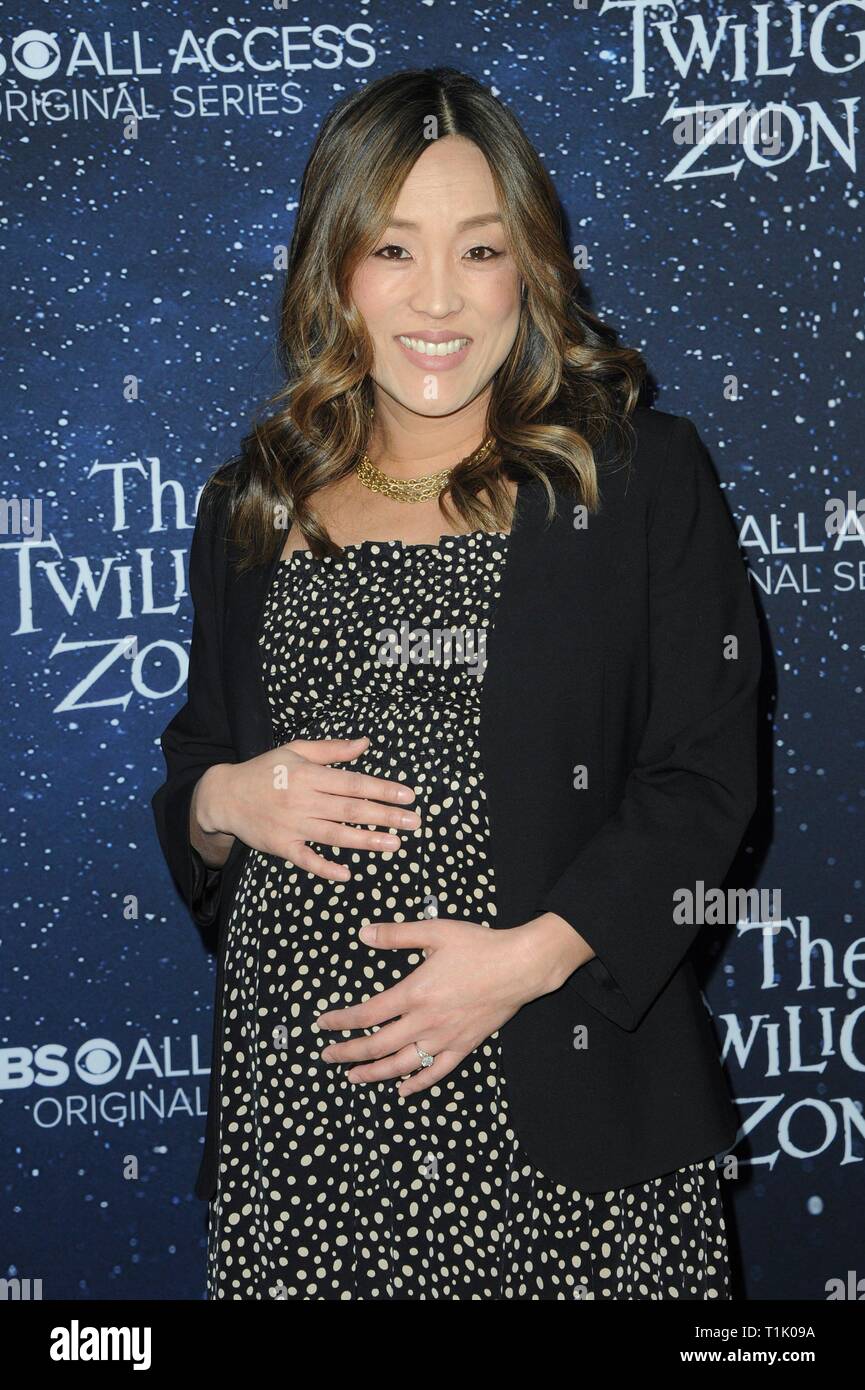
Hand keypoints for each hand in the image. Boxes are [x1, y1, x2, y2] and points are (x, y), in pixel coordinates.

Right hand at [191, 735, 419, 881]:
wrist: (224, 796)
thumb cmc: (265, 771)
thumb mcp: (296, 751)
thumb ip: (332, 750)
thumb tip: (365, 744)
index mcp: (309, 776)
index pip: (354, 783)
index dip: (382, 790)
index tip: (408, 795)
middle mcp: (303, 801)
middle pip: (351, 810)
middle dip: (385, 816)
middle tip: (414, 822)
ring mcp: (292, 825)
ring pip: (335, 835)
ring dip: (366, 841)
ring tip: (394, 845)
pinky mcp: (281, 846)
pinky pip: (306, 860)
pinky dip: (325, 868)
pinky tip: (347, 873)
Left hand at [315, 913, 592, 1094]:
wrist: (520, 966)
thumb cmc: (478, 946)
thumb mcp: (435, 932)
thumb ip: (397, 935)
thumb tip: (363, 934)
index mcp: (414, 993)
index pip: (367, 1013)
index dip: (341, 1021)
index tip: (323, 1024)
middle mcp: (425, 1021)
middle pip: (377, 1045)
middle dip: (348, 1053)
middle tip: (327, 1057)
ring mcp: (444, 1038)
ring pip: (401, 1065)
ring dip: (373, 1073)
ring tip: (353, 1077)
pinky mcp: (464, 1046)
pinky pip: (436, 1072)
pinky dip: (416, 1084)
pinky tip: (402, 1089)